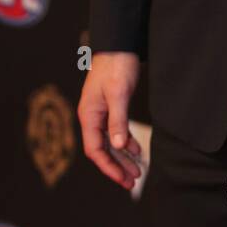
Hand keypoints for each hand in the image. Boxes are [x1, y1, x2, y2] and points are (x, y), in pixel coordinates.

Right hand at [78, 52, 142, 189]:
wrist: (119, 44)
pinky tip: (137, 150)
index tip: (124, 179)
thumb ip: (118, 120)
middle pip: (103, 149)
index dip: (109, 167)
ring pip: (111, 142)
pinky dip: (127, 142)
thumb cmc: (117, 66)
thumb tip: (119, 147)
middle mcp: (92, 117)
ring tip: (138, 171)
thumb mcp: (119, 93)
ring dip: (123, 157)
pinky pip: (116, 131)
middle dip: (117, 167)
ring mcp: (101, 112)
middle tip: (133, 182)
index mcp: (89, 115)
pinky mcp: (111, 107)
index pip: (96, 150)